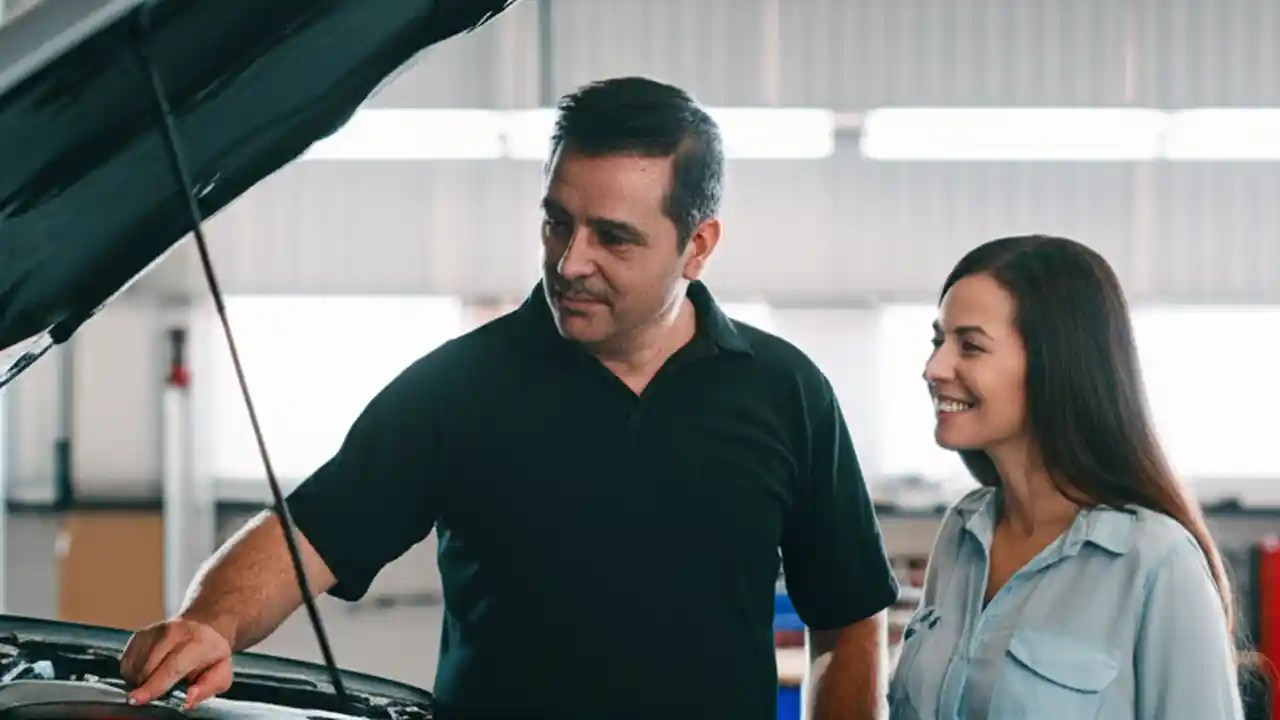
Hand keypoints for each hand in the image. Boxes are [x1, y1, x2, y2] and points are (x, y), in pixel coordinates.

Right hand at [119, 617, 233, 708]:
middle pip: (148, 667)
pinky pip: (126, 662)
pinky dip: (133, 673)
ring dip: (140, 681)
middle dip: (145, 687)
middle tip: (154, 695)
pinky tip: (149, 672)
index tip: (138, 700)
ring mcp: (155, 631)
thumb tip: (188, 699)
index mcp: (199, 642)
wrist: (203, 629)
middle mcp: (175, 631)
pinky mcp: (140, 634)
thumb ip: (207, 687)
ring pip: (135, 666)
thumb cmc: (210, 656)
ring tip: (157, 680)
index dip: (154, 686)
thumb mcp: (220, 673)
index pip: (172, 667)